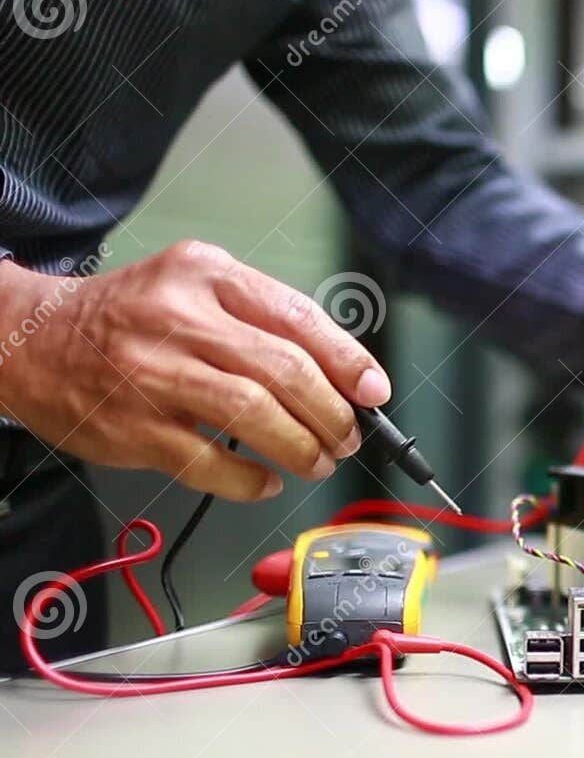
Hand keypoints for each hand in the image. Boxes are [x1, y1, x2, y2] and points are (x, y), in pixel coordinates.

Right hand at [0, 241, 391, 500]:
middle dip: (333, 414)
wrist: (30, 338)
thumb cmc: (130, 317)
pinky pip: (210, 463)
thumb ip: (262, 320)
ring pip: (255, 415)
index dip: (348, 362)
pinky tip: (264, 481)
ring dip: (302, 448)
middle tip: (348, 437)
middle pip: (285, 371)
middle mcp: (180, 319)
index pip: (299, 318)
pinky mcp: (133, 427)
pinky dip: (250, 480)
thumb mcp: (196, 287)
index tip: (374, 392)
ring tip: (316, 461)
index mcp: (207, 276)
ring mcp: (154, 374)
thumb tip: (340, 373)